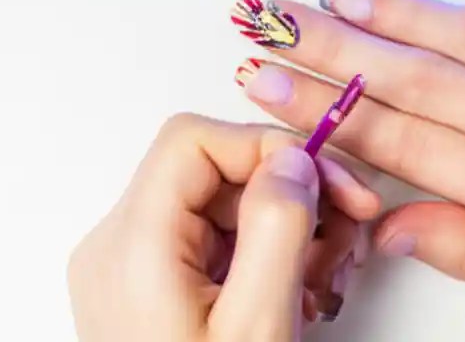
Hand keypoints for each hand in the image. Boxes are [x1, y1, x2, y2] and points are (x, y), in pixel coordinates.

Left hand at [69, 114, 379, 341]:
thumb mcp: (258, 326)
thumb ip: (277, 231)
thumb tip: (292, 160)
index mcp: (132, 247)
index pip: (193, 142)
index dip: (268, 149)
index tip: (331, 183)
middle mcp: (117, 248)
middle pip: (210, 174)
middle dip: (288, 198)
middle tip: (347, 240)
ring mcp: (128, 272)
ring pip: (216, 210)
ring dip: (284, 232)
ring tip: (326, 284)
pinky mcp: (145, 293)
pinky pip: (208, 247)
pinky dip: (259, 259)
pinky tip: (297, 298)